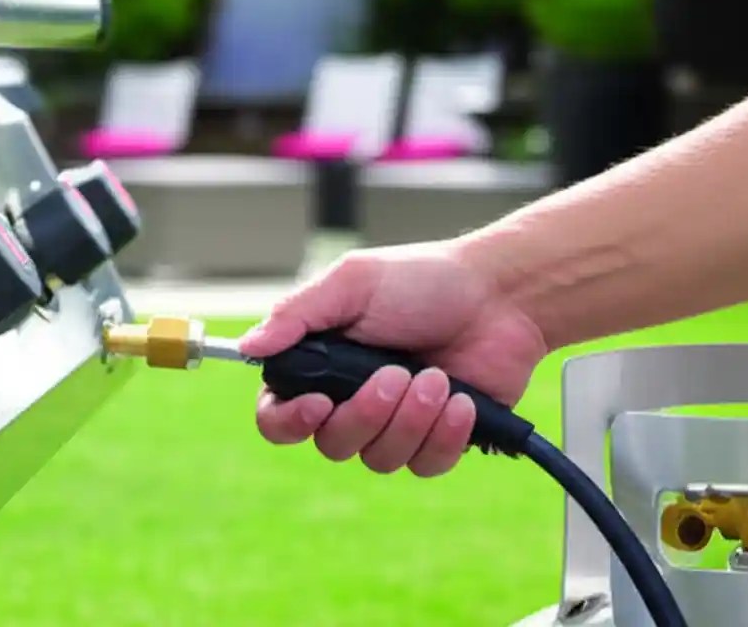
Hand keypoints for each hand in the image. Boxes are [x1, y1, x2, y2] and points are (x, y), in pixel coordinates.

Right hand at [239, 240, 546, 476]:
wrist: (498, 296)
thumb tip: (249, 345)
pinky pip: (424, 465)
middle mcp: (349, 402)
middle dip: (367, 413)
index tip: (319, 404)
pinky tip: (461, 402)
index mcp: (319, 366)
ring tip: (437, 378)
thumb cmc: (422, 281)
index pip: (277, 416)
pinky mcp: (436, 441)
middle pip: (331, 444)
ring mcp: (393, 425)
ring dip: (411, 420)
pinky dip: (444, 435)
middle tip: (397, 374)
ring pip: (378, 459)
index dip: (289, 422)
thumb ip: (298, 314)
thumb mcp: (353, 283)